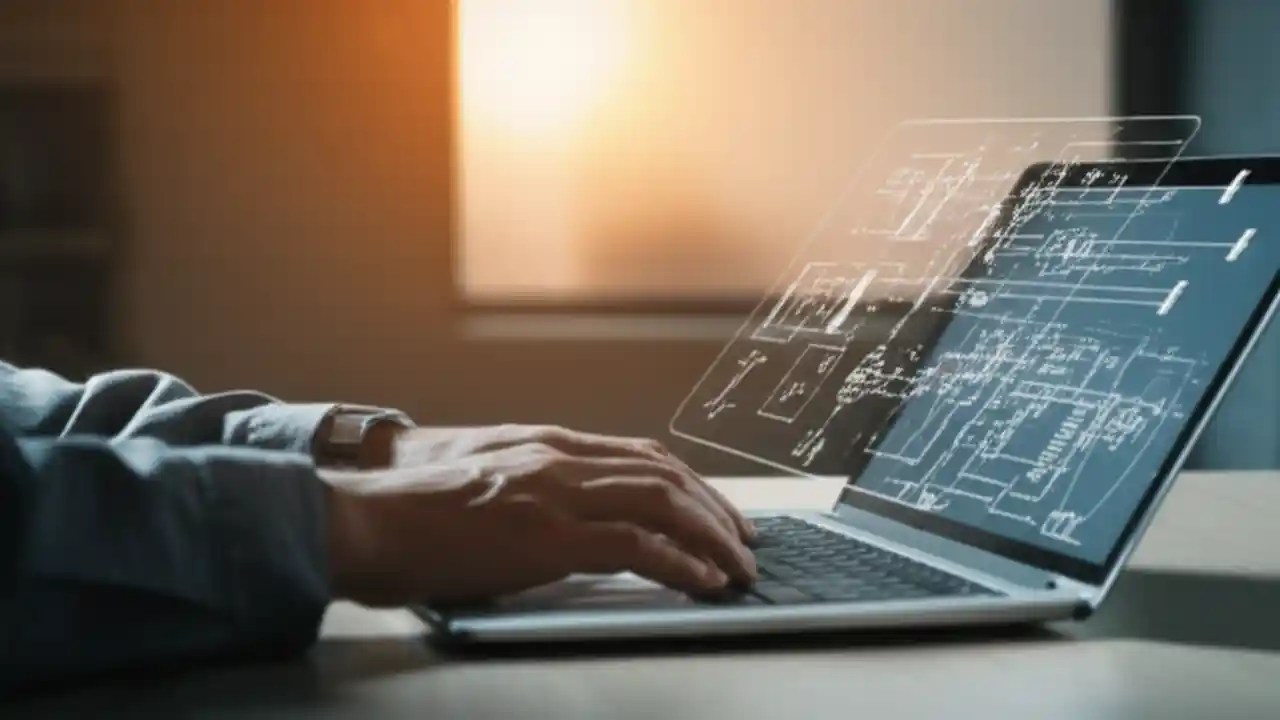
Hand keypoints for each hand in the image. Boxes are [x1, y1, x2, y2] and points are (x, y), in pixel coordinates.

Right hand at [364, 423, 753, 542]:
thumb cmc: (414, 511)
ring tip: (738, 566)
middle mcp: (560, 459)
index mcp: (547, 446)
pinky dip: (680, 562)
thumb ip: (533, 489)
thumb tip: (570, 520)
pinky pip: (635, 545)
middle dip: (716, 508)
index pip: (641, 455)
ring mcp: (555, 493)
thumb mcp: (485, 483)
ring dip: (711, 536)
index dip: (691, 482)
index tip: (718, 510)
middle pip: (664, 473)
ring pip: (662, 501)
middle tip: (746, 542)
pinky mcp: (546, 536)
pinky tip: (703, 580)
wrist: (366, 519)